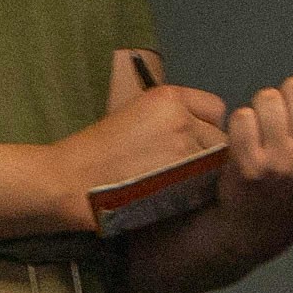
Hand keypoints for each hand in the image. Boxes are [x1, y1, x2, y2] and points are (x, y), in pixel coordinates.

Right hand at [60, 79, 227, 210]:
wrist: (73, 179)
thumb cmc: (96, 150)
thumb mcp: (134, 115)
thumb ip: (170, 117)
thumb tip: (199, 129)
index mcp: (168, 97)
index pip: (214, 107)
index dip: (206, 125)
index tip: (190, 140)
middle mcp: (181, 117)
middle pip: (219, 137)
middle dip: (207, 152)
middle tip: (182, 168)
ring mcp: (184, 149)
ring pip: (216, 163)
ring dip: (203, 174)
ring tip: (176, 183)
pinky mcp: (181, 178)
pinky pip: (206, 184)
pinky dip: (196, 191)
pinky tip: (174, 195)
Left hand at [201, 73, 292, 243]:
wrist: (261, 228)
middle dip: (286, 98)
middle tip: (284, 127)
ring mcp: (285, 162)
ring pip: (267, 98)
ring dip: (261, 112)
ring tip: (266, 137)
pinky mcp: (252, 167)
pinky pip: (241, 117)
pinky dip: (240, 127)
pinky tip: (248, 147)